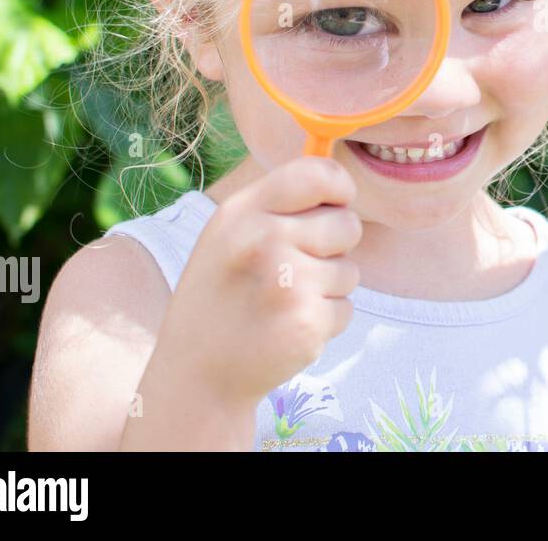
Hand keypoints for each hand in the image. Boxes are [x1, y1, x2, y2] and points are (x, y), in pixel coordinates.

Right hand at [152, 156, 362, 409]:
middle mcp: (265, 240)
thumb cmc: (222, 294)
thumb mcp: (229, 234)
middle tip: (294, 269)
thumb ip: (279, 203)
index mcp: (244, 211)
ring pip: (350, 271)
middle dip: (334, 247)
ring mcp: (288, 283)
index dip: (340, 188)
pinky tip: (287, 328)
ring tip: (283, 302)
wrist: (196, 374)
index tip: (336, 204)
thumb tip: (339, 178)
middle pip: (347, 224)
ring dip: (328, 288)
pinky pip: (346, 308)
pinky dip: (325, 321)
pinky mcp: (307, 322)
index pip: (319, 174)